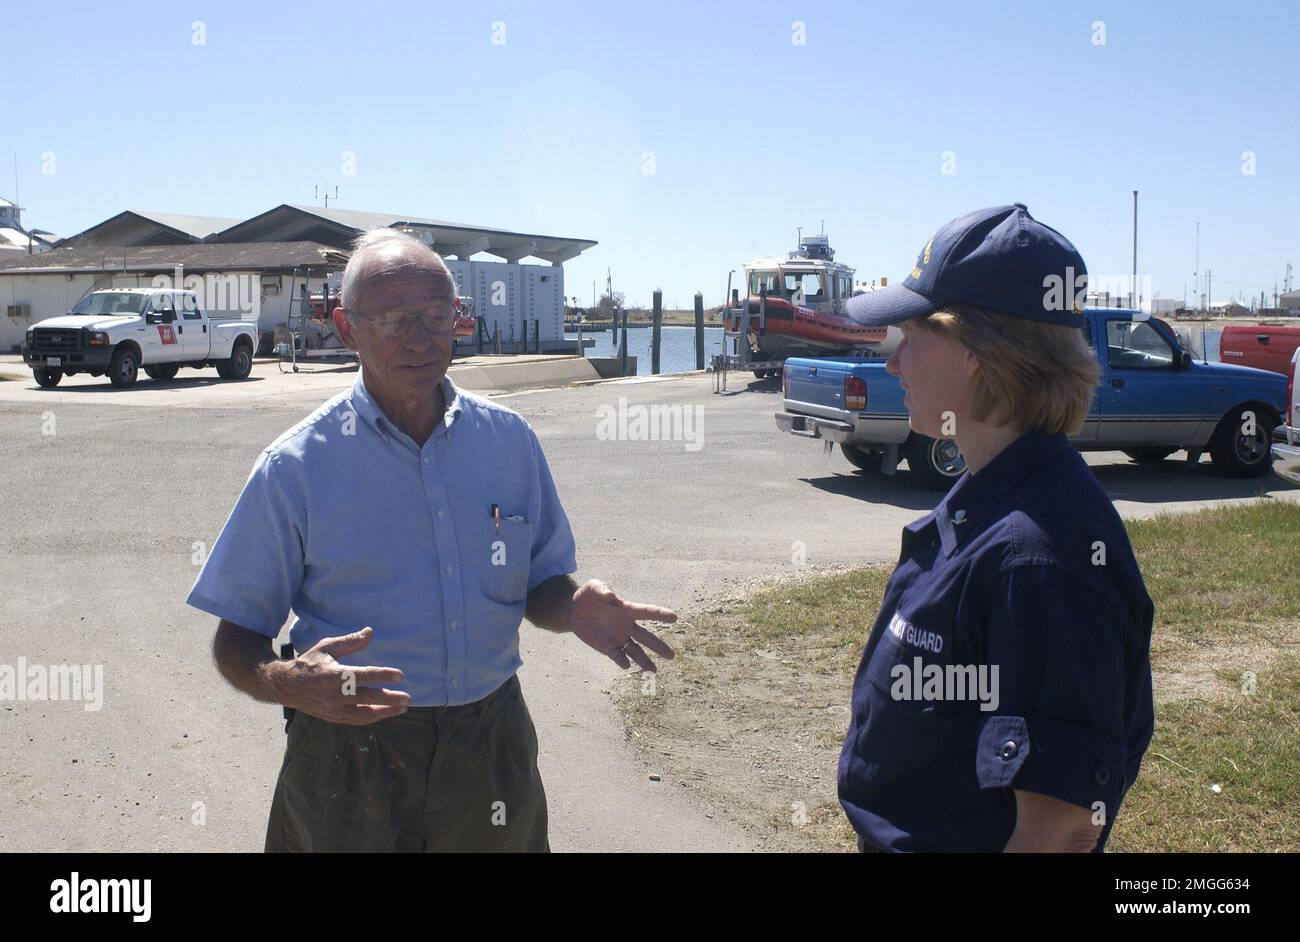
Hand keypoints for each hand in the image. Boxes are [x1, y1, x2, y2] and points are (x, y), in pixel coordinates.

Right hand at [276, 627, 409, 724]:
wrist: (286, 686)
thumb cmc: (309, 663)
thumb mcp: (327, 647)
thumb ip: (350, 642)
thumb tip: (370, 632)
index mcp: (334, 675)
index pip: (363, 676)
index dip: (382, 676)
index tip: (399, 675)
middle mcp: (334, 695)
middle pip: (367, 698)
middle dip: (389, 699)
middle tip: (407, 698)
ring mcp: (333, 709)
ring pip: (364, 714)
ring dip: (385, 712)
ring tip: (402, 708)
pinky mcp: (332, 717)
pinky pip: (356, 720)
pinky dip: (372, 717)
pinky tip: (386, 712)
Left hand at [568, 580, 676, 671]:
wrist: (573, 611)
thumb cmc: (587, 596)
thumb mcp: (592, 587)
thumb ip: (601, 589)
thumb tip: (610, 595)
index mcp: (627, 609)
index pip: (647, 612)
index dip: (660, 614)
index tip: (674, 617)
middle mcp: (627, 625)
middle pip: (646, 637)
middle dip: (659, 646)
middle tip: (672, 656)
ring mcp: (618, 638)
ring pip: (636, 651)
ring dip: (644, 661)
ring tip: (654, 671)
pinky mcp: (608, 647)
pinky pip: (618, 656)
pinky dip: (623, 661)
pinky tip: (627, 665)